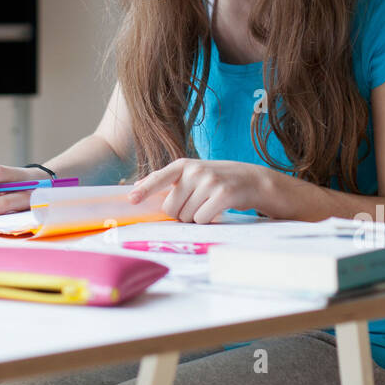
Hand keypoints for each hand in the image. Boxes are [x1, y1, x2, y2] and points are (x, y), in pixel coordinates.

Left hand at [127, 159, 270, 223]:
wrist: (253, 180)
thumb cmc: (218, 178)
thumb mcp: (193, 173)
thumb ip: (167, 179)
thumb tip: (137, 186)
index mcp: (184, 165)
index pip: (159, 178)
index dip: (145, 190)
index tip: (131, 199)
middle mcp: (195, 171)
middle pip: (170, 208)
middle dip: (180, 212)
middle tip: (196, 203)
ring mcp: (209, 182)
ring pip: (186, 216)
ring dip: (195, 216)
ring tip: (208, 203)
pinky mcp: (223, 195)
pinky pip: (202, 219)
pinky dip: (207, 219)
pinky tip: (217, 209)